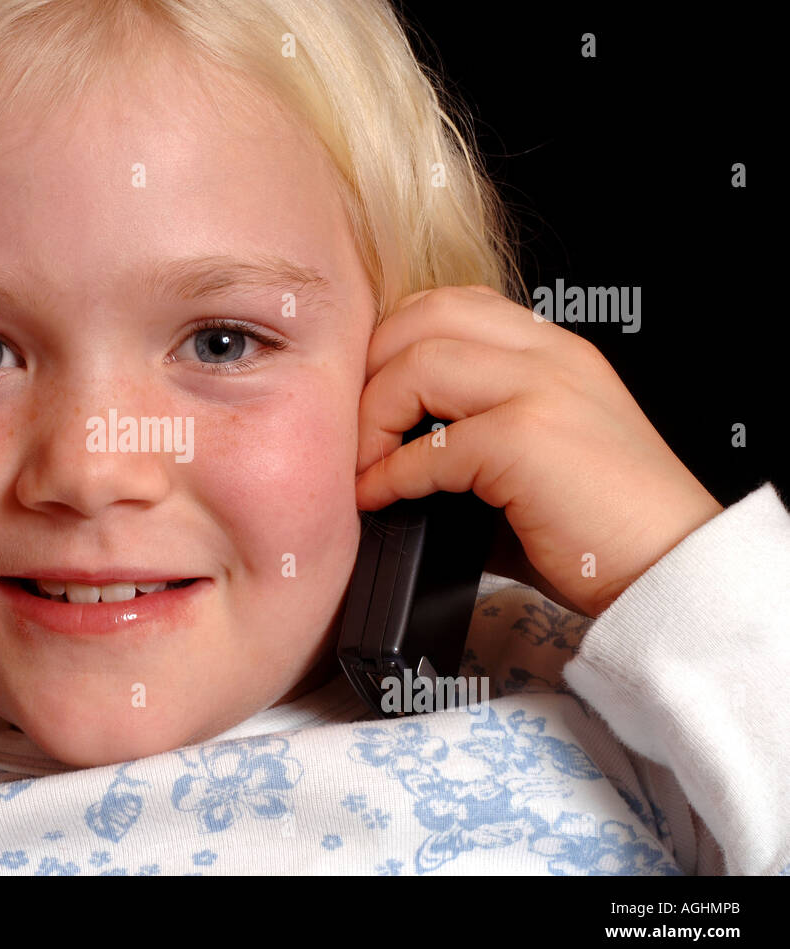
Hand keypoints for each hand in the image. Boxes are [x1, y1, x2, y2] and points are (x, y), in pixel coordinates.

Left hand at [354, 285, 722, 617]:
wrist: (670, 571)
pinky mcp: (528, 439)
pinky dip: (389, 474)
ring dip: (372, 418)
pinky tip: (380, 499)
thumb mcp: (533, 458)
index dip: (392, 344)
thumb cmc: (602, 528)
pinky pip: (429, 444)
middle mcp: (550, 356)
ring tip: (364, 465)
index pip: (450, 303)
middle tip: (354, 429)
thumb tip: (385, 455)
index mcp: (553, 351)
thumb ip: (469, 433)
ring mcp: (542, 389)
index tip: (369, 399)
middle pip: (423, 316)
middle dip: (370, 368)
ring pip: (418, 362)